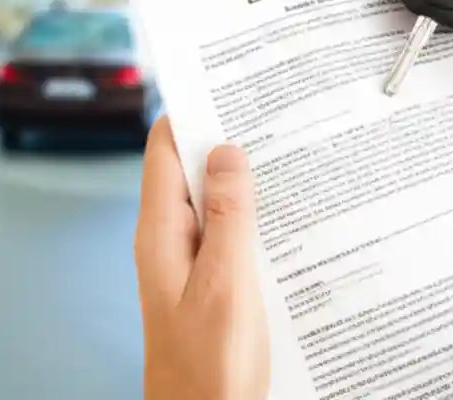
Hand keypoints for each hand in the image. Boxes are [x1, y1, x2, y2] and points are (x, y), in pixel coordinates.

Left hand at [134, 117, 269, 399]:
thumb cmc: (207, 369)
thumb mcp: (224, 285)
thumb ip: (227, 217)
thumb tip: (227, 151)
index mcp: (160, 233)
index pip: (165, 151)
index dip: (192, 113)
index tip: (227, 83)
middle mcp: (169, 242)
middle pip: (193, 173)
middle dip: (230, 142)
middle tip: (278, 114)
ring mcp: (188, 265)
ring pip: (216, 205)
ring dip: (248, 184)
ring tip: (293, 157)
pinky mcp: (210, 288)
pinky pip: (230, 239)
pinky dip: (256, 223)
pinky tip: (289, 221)